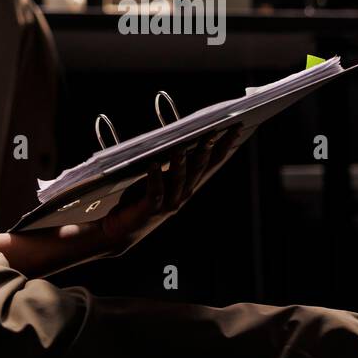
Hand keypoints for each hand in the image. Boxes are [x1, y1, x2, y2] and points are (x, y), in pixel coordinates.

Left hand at [97, 124, 242, 255]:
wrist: (122, 230)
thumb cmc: (141, 199)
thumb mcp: (161, 178)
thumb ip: (172, 164)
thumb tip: (181, 138)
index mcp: (190, 185)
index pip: (212, 163)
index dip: (225, 146)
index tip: (236, 127)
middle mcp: (184, 194)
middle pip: (199, 169)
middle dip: (206, 149)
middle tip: (212, 132)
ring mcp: (169, 203)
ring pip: (179, 180)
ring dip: (180, 162)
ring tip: (180, 146)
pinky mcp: (150, 209)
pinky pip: (154, 191)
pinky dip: (154, 177)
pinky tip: (153, 164)